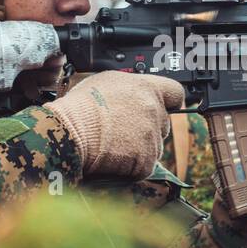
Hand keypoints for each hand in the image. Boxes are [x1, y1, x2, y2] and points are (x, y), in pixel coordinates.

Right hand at [44, 71, 184, 178]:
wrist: (71, 131)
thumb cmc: (82, 106)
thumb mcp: (107, 81)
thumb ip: (130, 87)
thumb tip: (134, 94)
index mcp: (147, 88)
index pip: (175, 93)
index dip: (169, 102)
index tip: (164, 107)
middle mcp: (154, 110)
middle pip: (163, 123)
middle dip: (148, 128)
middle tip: (124, 130)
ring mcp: (152, 136)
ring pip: (154, 146)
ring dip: (139, 148)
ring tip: (113, 144)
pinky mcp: (146, 160)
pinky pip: (144, 166)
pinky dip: (131, 166)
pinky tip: (114, 157)